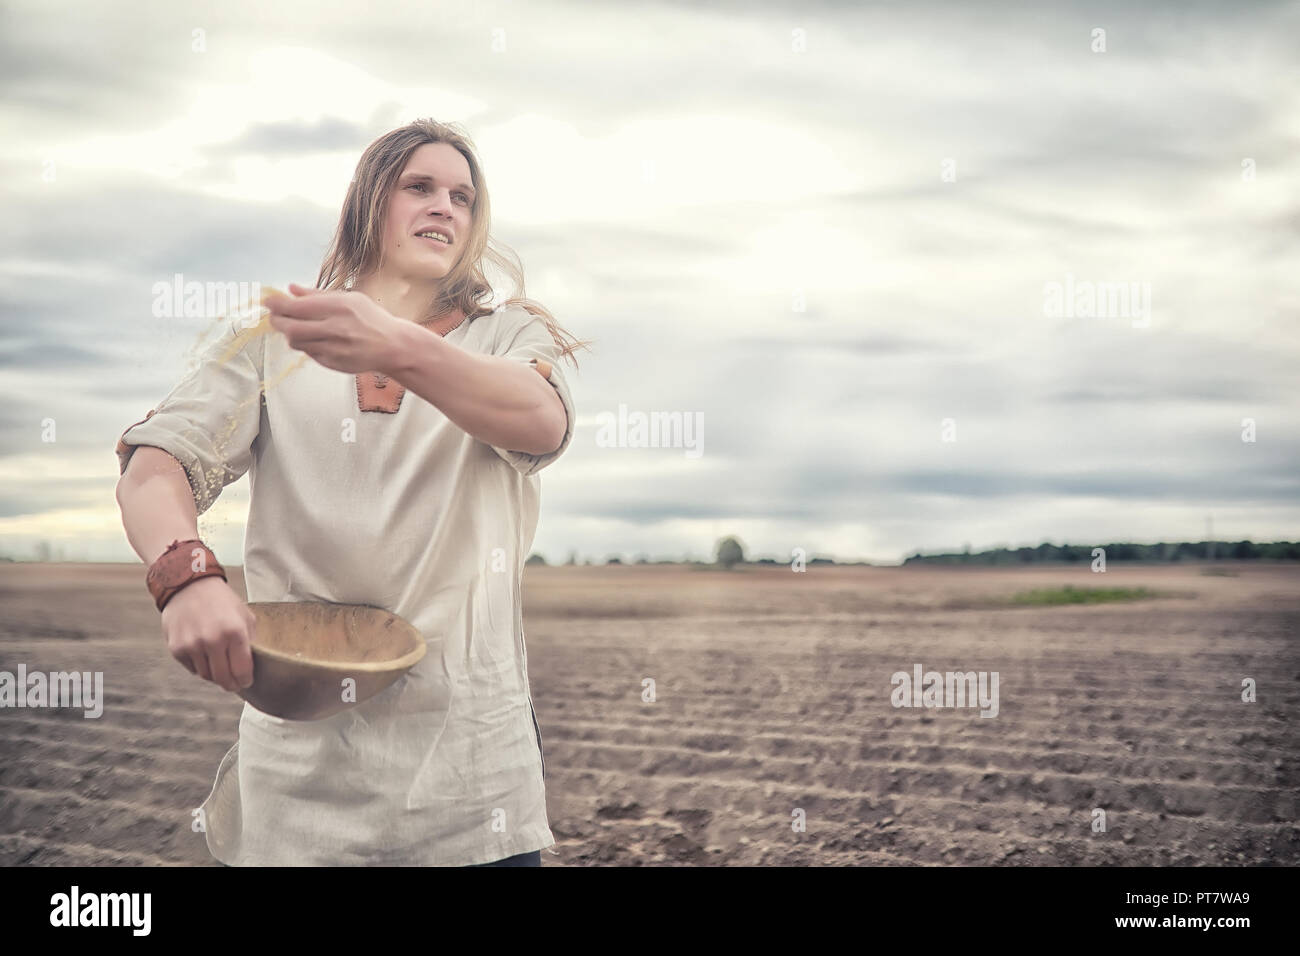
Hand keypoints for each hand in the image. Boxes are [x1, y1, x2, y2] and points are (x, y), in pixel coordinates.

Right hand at [160, 576, 256, 691]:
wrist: (189, 585)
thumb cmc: (221, 601)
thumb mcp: (245, 616)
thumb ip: (251, 641)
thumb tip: (254, 665)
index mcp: (234, 632)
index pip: (242, 670)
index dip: (245, 680)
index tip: (246, 682)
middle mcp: (212, 640)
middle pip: (223, 678)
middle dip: (231, 684)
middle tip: (234, 684)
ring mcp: (192, 646)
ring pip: (206, 676)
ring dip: (215, 675)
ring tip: (220, 666)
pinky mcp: (177, 648)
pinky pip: (192, 668)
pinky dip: (200, 666)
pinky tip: (205, 655)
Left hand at [262, 282, 403, 373]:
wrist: (392, 346)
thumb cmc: (371, 318)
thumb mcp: (349, 298)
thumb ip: (318, 295)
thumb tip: (291, 289)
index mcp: (339, 307)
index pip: (296, 306)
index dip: (276, 304)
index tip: (268, 301)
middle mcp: (335, 328)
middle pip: (290, 327)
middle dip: (277, 321)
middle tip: (274, 316)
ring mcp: (334, 348)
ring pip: (296, 342)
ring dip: (290, 334)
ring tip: (297, 327)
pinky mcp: (333, 363)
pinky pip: (309, 353)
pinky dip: (306, 345)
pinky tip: (316, 339)